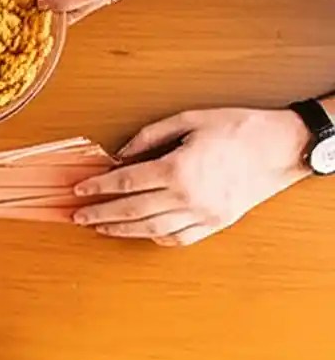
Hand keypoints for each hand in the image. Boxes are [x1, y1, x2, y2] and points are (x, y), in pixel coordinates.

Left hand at [72, 109, 310, 245]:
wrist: (282, 147)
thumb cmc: (238, 129)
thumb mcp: (189, 120)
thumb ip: (150, 136)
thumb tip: (120, 154)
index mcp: (178, 169)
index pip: (126, 182)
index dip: (98, 188)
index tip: (79, 191)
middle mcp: (188, 197)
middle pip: (132, 210)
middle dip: (100, 214)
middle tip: (77, 216)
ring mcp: (203, 215)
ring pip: (151, 229)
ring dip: (121, 230)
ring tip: (100, 227)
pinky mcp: (216, 224)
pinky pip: (179, 239)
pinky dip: (156, 238)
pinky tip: (141, 233)